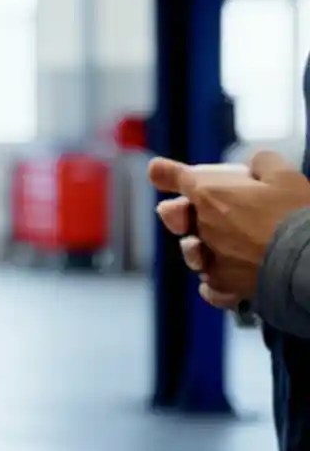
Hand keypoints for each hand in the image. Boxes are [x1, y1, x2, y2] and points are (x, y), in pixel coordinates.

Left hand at [149, 151, 309, 305]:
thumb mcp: (285, 175)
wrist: (308, 261)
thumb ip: (263, 163)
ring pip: (193, 252)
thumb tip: (256, 164)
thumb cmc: (296, 214)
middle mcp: (203, 226)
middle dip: (177, 212)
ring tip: (205, 246)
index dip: (165, 173)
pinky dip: (212, 285)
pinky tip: (215, 283)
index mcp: (210, 194)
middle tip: (177, 210)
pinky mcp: (227, 285)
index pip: (176, 177)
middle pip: (177, 216)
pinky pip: (210, 286)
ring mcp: (212, 257)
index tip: (156, 171)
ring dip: (195, 247)